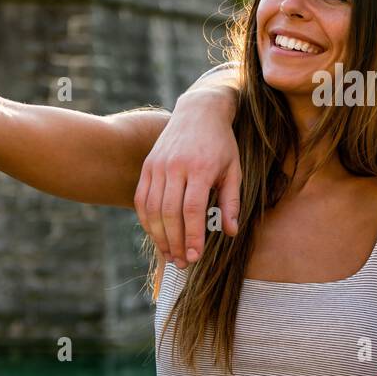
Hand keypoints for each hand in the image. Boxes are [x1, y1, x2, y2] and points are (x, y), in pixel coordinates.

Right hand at [134, 89, 241, 267]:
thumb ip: (231, 201)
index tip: (195, 257)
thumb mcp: (234, 169)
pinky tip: (156, 235)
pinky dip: (146, 220)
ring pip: (152, 209)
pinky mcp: (148, 166)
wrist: (199, 111)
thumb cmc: (221, 144)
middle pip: (169, 213)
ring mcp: (158, 165)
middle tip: (182, 263)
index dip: (192, 236)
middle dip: (175, 242)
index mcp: (200, 167)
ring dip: (159, 236)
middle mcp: (175, 166)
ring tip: (169, 255)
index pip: (192, 209)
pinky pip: (142, 199)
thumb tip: (230, 232)